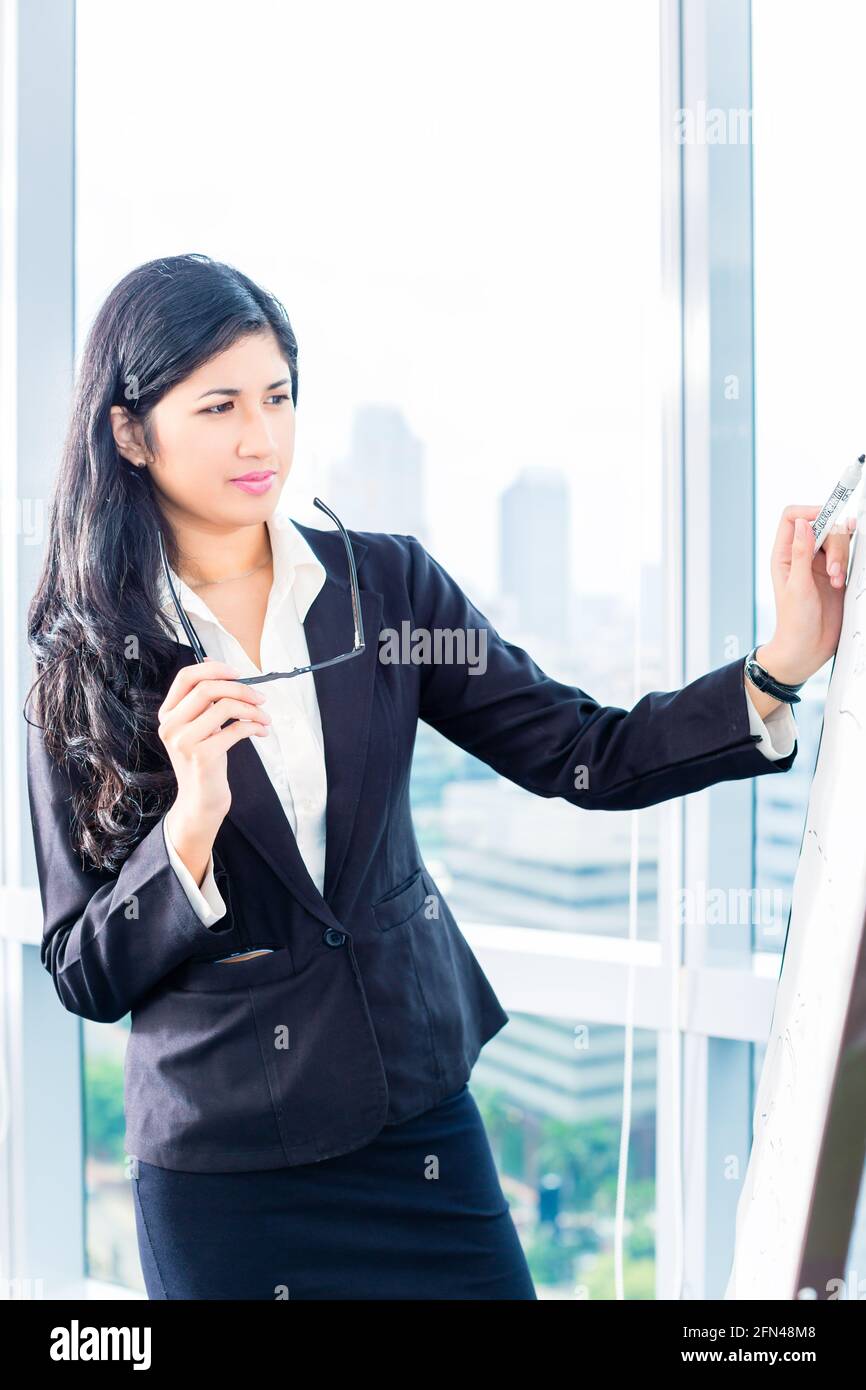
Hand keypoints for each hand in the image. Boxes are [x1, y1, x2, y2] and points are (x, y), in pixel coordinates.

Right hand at [157, 659, 270, 867]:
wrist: (200, 800)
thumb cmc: (204, 759)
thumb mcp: (198, 726)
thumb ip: (203, 699)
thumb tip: (213, 662)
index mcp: (167, 714)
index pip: (186, 677)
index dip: (213, 668)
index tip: (238, 673)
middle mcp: (170, 726)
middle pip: (208, 688)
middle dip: (241, 689)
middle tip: (261, 698)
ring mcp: (184, 741)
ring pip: (225, 707)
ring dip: (253, 710)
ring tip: (265, 718)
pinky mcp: (202, 756)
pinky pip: (236, 729)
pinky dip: (254, 727)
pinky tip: (262, 732)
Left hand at [757, 504, 857, 686]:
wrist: (807, 648)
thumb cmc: (794, 622)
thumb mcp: (797, 586)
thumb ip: (801, 553)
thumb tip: (803, 524)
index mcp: (784, 554)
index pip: (794, 517)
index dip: (812, 511)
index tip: (829, 520)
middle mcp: (801, 555)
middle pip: (823, 526)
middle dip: (834, 544)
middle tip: (834, 571)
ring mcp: (819, 564)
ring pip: (838, 540)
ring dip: (842, 557)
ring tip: (836, 582)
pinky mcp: (835, 574)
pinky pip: (847, 555)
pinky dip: (848, 563)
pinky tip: (842, 580)